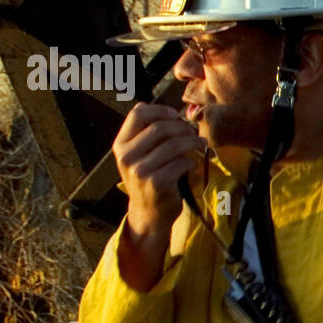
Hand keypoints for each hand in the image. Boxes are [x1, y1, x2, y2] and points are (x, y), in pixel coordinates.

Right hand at [112, 103, 205, 237]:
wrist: (148, 213)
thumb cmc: (148, 178)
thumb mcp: (137, 156)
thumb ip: (145, 134)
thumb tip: (163, 109)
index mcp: (120, 145)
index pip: (137, 114)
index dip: (160, 110)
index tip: (176, 115)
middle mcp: (127, 157)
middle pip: (160, 128)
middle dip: (182, 127)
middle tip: (194, 132)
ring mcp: (140, 170)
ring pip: (174, 145)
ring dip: (193, 142)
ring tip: (201, 144)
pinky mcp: (157, 183)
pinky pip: (181, 163)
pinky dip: (192, 162)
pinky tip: (192, 165)